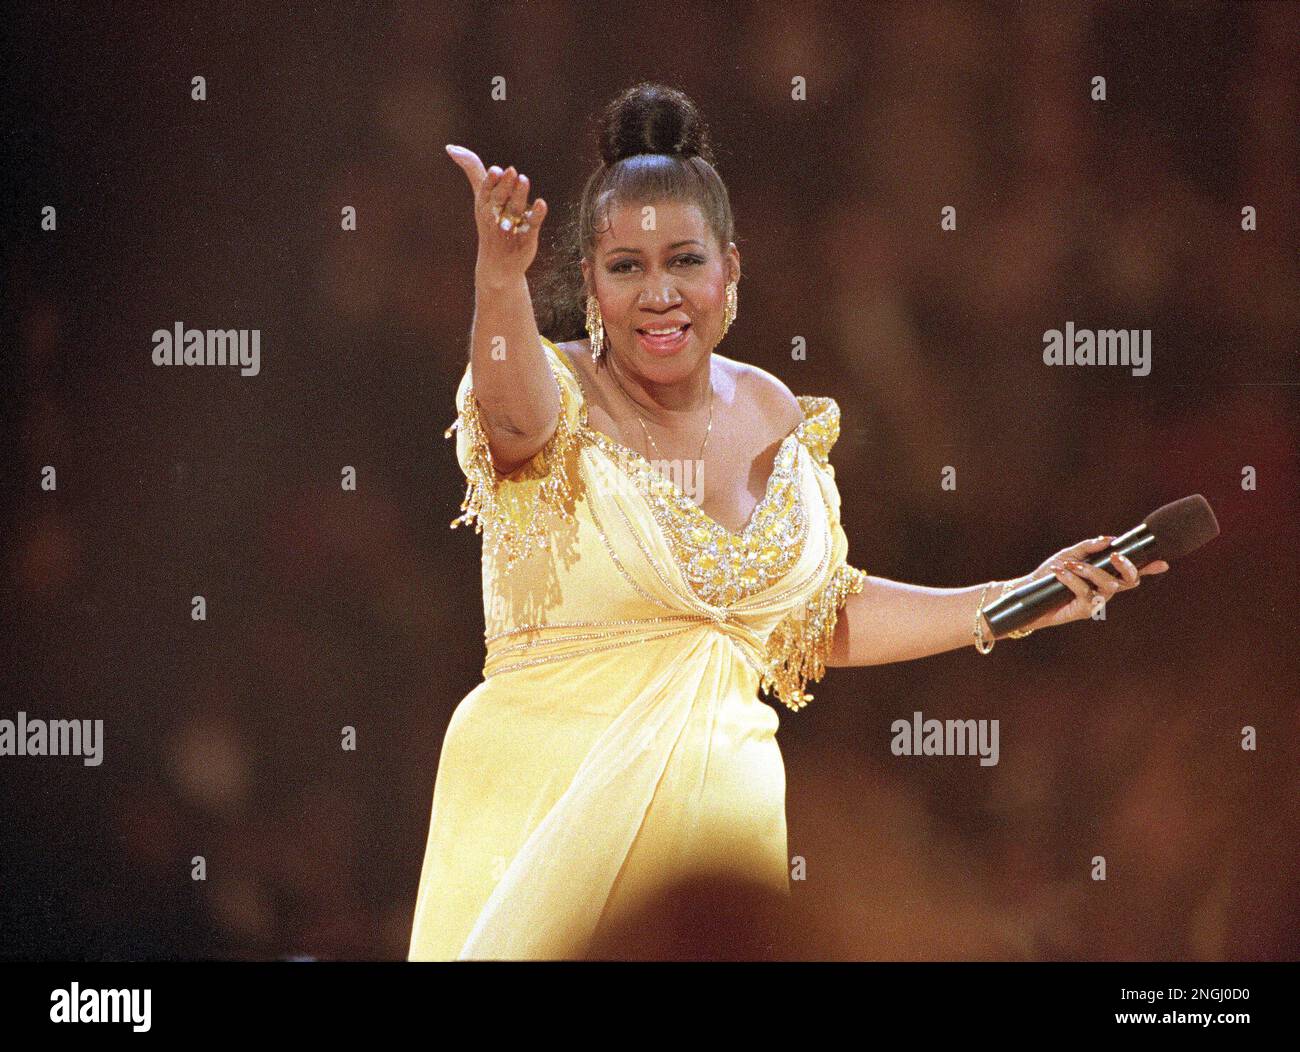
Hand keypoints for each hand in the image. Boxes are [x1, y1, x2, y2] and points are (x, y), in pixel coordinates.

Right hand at [445, 144, 548, 284]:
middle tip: (511, 171)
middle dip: (504, 185)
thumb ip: (472, 171)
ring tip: (523, 179)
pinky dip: (537, 214)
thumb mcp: (480, 198)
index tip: (495, 170)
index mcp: (484, 205)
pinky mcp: (527, 236)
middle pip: (500, 198)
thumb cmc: (489, 225)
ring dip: (519, 195)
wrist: (497, 266)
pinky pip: (532, 223)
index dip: (491, 181)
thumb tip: (452, 147)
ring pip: (515, 209)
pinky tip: (542, 203)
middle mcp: (496, 215)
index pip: (486, 191)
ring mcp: (512, 227)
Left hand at [1010, 535, 1169, 631]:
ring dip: (1090, 571)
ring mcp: (1097, 601)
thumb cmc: (1051, 573)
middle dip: (1127, 567)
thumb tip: (1109, 539)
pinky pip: (1085, 592)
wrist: (1030, 591)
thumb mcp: (1069, 554)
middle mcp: (1105, 589)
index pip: (1131, 572)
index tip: (1162, 563)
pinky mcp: (1084, 611)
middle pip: (1130, 581)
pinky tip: (1060, 572)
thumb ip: (1088, 547)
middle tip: (1116, 555)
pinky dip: (1072, 579)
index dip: (1148, 568)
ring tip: (1070, 565)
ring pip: (1109, 586)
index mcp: (1105, 575)